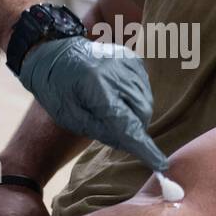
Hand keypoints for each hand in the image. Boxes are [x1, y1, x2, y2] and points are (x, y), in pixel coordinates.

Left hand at [19, 37, 168, 171]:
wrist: (54, 51)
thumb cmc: (55, 87)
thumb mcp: (70, 116)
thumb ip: (102, 131)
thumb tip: (131, 144)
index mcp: (96, 85)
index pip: (126, 123)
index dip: (143, 146)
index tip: (160, 164)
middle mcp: (116, 70)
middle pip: (141, 112)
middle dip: (133, 128)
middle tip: (112, 129)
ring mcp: (127, 61)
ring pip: (146, 101)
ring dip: (134, 114)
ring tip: (110, 109)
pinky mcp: (132, 58)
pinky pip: (144, 88)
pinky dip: (134, 99)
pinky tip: (117, 96)